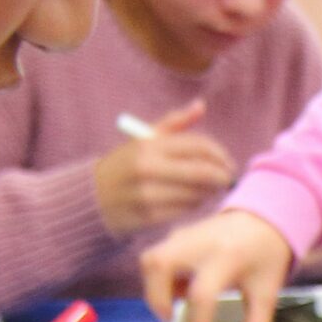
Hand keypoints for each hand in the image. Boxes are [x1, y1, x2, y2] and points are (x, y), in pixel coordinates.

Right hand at [93, 100, 235, 234]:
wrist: (94, 197)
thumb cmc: (128, 164)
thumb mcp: (146, 139)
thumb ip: (175, 122)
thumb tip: (201, 105)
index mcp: (149, 144)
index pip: (198, 145)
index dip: (219, 154)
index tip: (227, 162)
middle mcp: (148, 168)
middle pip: (202, 172)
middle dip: (221, 176)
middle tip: (227, 179)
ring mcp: (148, 194)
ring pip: (196, 193)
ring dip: (209, 192)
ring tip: (210, 189)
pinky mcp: (149, 216)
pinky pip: (185, 210)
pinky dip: (195, 205)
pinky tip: (195, 200)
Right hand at [140, 208, 295, 321]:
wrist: (262, 219)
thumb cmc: (264, 257)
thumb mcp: (267, 291)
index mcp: (227, 257)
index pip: (202, 293)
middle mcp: (199, 243)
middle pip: (159, 264)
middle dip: (158, 300)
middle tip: (171, 321)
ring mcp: (183, 236)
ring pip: (150, 260)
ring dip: (154, 289)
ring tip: (173, 307)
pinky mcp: (176, 236)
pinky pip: (155, 258)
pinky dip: (159, 280)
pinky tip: (178, 291)